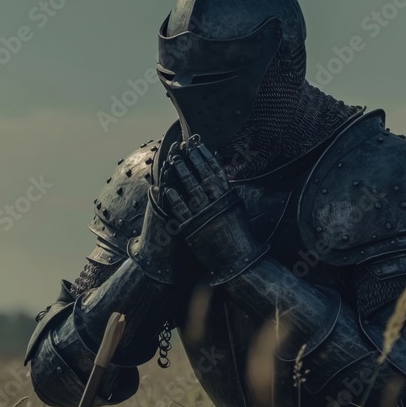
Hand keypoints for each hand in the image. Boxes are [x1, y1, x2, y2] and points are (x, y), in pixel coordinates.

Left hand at [161, 136, 268, 285]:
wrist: (238, 261)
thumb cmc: (239, 235)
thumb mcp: (236, 209)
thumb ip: (228, 192)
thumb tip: (222, 175)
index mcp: (229, 198)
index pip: (217, 172)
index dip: (206, 158)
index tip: (198, 146)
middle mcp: (218, 204)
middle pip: (204, 177)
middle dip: (193, 161)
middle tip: (184, 148)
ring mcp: (206, 215)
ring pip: (193, 189)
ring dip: (183, 174)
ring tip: (174, 161)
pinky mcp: (195, 228)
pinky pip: (183, 211)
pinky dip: (175, 198)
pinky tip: (167, 188)